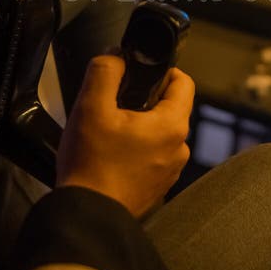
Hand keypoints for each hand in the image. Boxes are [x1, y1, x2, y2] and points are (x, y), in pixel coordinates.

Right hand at [56, 55, 193, 217]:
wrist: (86, 215)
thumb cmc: (90, 164)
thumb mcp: (91, 106)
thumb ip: (105, 70)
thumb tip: (116, 54)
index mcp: (172, 124)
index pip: (183, 81)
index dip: (163, 70)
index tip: (138, 73)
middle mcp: (179, 147)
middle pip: (171, 106)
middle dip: (146, 98)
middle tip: (115, 102)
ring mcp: (171, 169)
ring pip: (161, 131)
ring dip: (141, 125)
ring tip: (110, 131)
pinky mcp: (158, 185)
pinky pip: (154, 154)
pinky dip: (138, 149)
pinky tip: (113, 153)